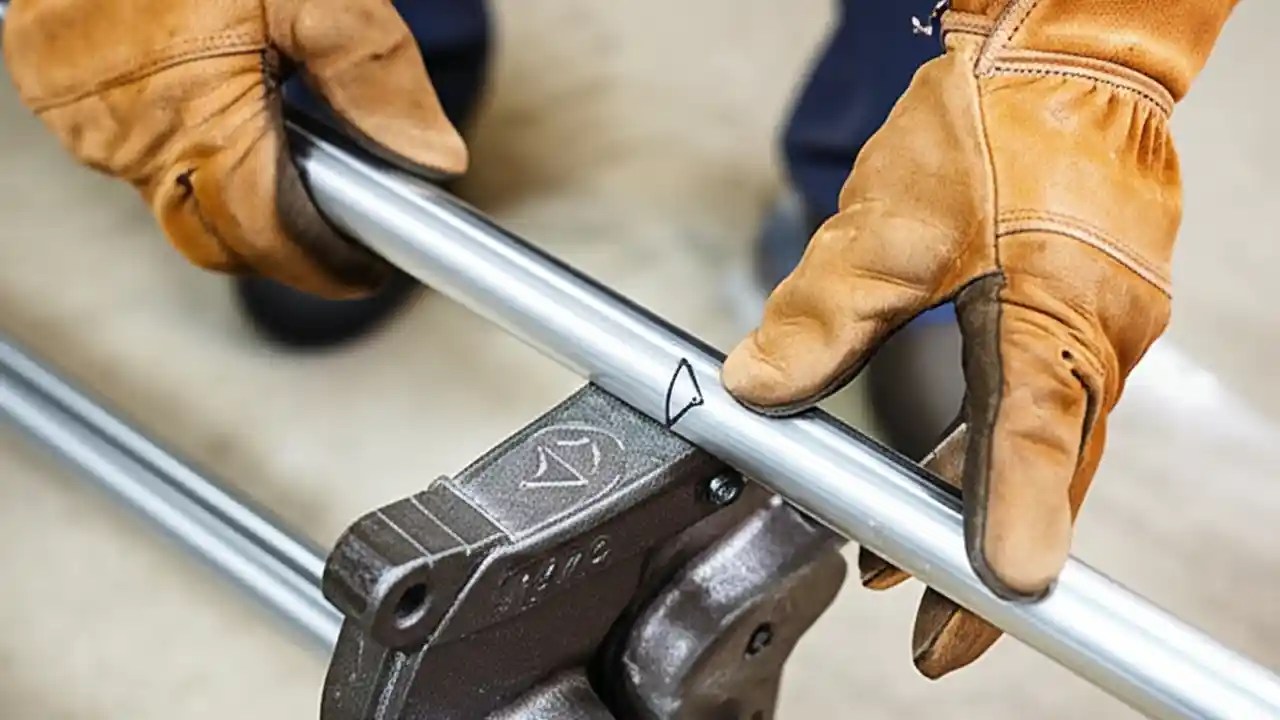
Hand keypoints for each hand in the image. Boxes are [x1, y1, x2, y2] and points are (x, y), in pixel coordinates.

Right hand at [3, 0, 465, 297]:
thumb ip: (378, 79)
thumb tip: (431, 160)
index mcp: (188, 119)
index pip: (265, 241)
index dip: (322, 263)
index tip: (363, 265)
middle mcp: (119, 134)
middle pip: (215, 234)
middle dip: (279, 234)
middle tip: (334, 207)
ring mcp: (77, 116)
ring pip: (172, 196)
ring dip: (230, 183)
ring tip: (277, 133)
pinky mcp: (51, 88)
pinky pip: (128, 149)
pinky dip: (181, 143)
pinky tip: (217, 100)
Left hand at [722, 0, 1236, 676]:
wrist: (1064, 55)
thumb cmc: (996, 118)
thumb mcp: (889, 219)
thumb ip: (824, 315)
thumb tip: (761, 388)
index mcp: (1055, 307)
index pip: (1032, 436)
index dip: (1009, 518)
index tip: (993, 592)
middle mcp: (1097, 332)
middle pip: (1047, 470)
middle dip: (987, 554)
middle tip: (938, 630)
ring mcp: (1104, 326)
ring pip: (1043, 443)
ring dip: (979, 505)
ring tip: (906, 563)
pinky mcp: (1089, 314)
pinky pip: (1046, 401)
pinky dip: (993, 449)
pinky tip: (937, 474)